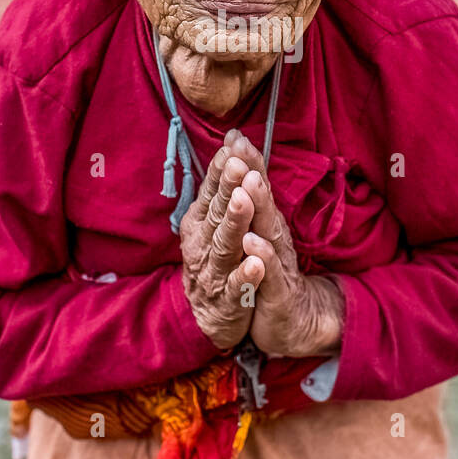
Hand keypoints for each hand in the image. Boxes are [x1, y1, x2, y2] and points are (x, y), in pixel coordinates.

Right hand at [178, 135, 266, 350]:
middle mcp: (204, 243)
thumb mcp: (215, 221)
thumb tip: (233, 140)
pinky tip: (256, 263)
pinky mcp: (229, 300)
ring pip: (225, 245)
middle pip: (217, 212)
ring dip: (235, 222)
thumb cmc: (216, 259)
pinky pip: (238, 287)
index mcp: (201, 222)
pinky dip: (246, 275)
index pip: (212, 190)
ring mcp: (215, 272)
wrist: (210, 318)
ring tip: (244, 201)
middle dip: (228, 187)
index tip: (234, 143)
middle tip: (238, 164)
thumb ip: (223, 185)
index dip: (222, 168)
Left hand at [241, 166, 344, 357]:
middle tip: (243, 150)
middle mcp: (275, 237)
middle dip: (253, 175)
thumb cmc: (271, 273)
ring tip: (250, 185)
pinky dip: (262, 258)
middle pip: (264, 203)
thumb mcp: (261, 235)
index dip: (248, 163)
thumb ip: (253, 204)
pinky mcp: (279, 291)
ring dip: (260, 208)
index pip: (256, 189)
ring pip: (268, 232)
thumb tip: (242, 166)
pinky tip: (252, 242)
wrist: (296, 320)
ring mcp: (279, 263)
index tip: (234, 136)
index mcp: (266, 223)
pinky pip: (270, 273)